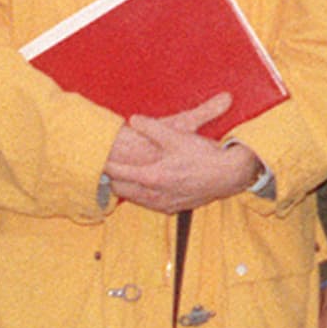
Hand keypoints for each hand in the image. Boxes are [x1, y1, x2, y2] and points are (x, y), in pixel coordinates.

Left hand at [103, 98, 256, 212]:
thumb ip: (151, 127)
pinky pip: (151, 204)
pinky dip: (142, 196)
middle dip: (111, 179)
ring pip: (136, 199)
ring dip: (126, 189)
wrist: (230, 175)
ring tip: (118, 179)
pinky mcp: (176, 207)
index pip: (119, 172)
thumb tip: (133, 120)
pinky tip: (144, 190)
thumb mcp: (177, 134)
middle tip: (103, 169)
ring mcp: (166, 203)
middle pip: (122, 189)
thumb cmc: (204, 155)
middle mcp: (156, 194)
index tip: (96, 158)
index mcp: (153, 177)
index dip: (105, 165)